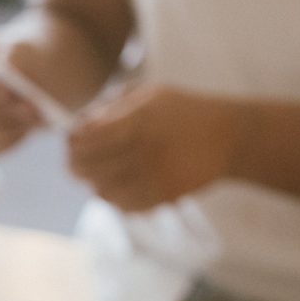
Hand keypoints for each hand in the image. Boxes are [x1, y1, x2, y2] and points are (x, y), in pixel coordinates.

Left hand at [67, 84, 242, 210]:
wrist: (228, 137)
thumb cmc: (182, 112)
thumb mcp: (149, 96)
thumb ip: (111, 108)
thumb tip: (76, 127)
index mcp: (138, 119)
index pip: (84, 139)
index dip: (71, 141)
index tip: (71, 139)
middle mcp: (144, 149)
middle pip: (84, 167)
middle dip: (75, 163)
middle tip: (77, 160)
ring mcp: (153, 176)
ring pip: (99, 190)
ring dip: (95, 181)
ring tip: (103, 170)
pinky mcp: (162, 197)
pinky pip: (121, 204)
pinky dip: (115, 196)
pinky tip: (122, 183)